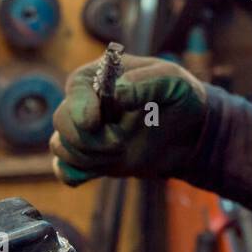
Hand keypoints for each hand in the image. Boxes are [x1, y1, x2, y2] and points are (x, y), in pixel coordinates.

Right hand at [50, 53, 208, 184]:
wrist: (190, 132)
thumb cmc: (180, 96)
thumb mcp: (172, 81)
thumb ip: (146, 83)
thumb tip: (118, 94)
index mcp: (100, 76)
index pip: (75, 89)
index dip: (80, 107)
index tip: (95, 122)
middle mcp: (87, 102)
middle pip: (62, 121)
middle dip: (89, 138)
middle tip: (121, 143)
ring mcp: (87, 131)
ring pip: (61, 147)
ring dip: (89, 157)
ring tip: (121, 151)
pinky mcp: (90, 157)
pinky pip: (64, 170)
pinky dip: (76, 174)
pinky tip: (103, 167)